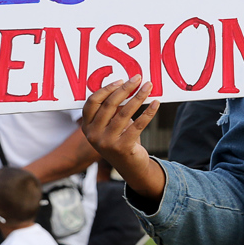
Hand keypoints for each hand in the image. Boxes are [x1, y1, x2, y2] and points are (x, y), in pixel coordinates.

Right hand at [82, 76, 164, 198]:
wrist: (131, 167)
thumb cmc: (121, 139)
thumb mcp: (110, 126)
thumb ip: (111, 110)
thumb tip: (126, 84)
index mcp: (87, 126)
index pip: (92, 102)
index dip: (107, 89)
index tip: (122, 80)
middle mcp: (93, 135)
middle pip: (109, 105)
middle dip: (125, 88)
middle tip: (138, 78)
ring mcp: (107, 142)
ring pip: (125, 113)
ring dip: (139, 97)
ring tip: (149, 86)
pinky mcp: (122, 148)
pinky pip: (138, 125)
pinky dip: (148, 112)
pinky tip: (156, 103)